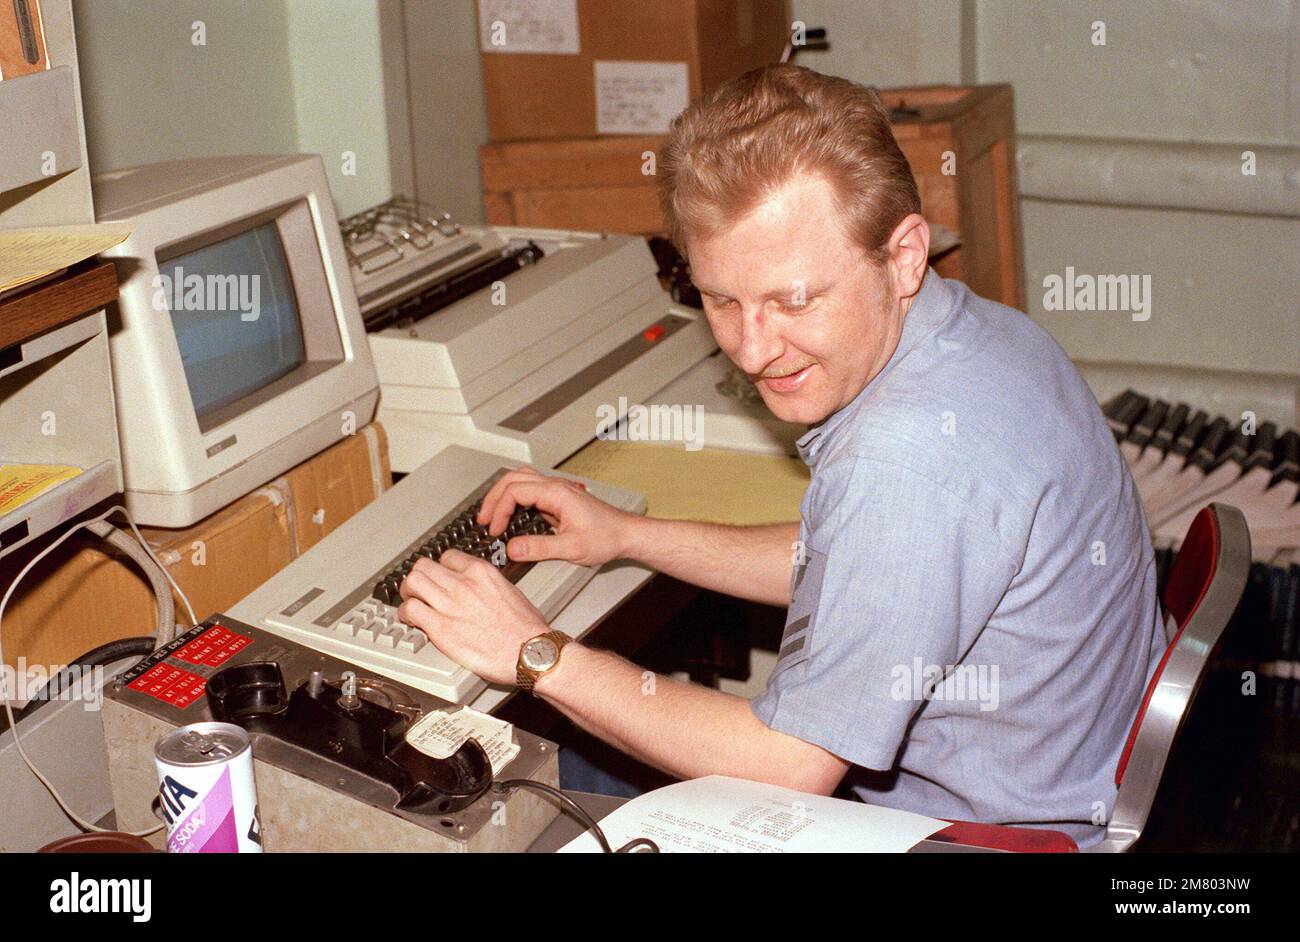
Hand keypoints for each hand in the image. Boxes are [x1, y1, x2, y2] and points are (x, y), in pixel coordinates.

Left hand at [397, 549, 547, 684]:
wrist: (530, 652)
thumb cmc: (526, 629)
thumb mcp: (511, 591)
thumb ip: (488, 584)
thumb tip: (478, 587)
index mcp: (481, 572)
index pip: (447, 557)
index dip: (441, 569)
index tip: (439, 578)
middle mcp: (463, 584)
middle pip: (424, 566)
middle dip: (419, 577)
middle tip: (419, 589)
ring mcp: (449, 604)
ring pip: (412, 582)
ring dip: (408, 593)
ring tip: (412, 602)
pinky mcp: (440, 627)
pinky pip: (410, 609)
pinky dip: (406, 614)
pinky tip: (413, 620)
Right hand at [476, 466, 635, 567]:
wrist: (626, 534)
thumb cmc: (607, 537)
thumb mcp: (571, 548)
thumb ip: (539, 548)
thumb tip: (512, 548)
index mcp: (556, 493)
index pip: (515, 491)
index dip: (499, 510)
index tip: (494, 530)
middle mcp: (555, 487)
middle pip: (513, 479)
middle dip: (494, 498)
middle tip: (483, 519)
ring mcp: (557, 491)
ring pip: (521, 480)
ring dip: (503, 495)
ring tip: (492, 514)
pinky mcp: (558, 500)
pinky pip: (530, 492)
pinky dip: (515, 500)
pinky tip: (512, 516)